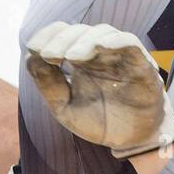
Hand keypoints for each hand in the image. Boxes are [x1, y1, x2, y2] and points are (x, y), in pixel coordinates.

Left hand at [26, 22, 173, 157]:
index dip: (49, 35)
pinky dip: (116, 41)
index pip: (63, 34)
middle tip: (48, 54)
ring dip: (85, 40)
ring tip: (71, 57)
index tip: (34, 47)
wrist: (131, 142)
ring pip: (104, 32)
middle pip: (80, 31)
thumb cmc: (99, 120)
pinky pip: (131, 44)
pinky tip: (100, 47)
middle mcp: (99, 53)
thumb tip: (31, 57)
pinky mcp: (142, 65)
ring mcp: (120, 57)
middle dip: (62, 40)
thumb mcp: (65, 107)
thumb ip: (49, 84)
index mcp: (80, 60)